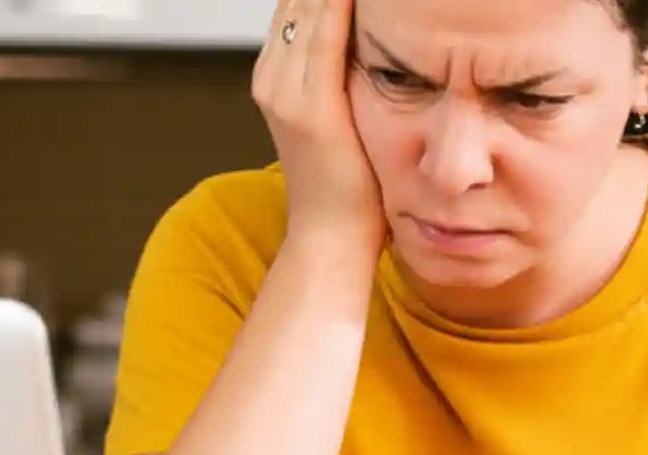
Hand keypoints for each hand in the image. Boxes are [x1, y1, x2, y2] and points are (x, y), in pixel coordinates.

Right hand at [252, 0, 386, 251]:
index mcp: (278, 75)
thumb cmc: (351, 184)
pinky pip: (326, 28)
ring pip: (310, 2)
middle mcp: (273, 75)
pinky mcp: (307, 105)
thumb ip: (346, 73)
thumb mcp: (344, 115)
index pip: (300, 0)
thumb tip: (375, 39)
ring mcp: (284, 89)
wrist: (333, 237)